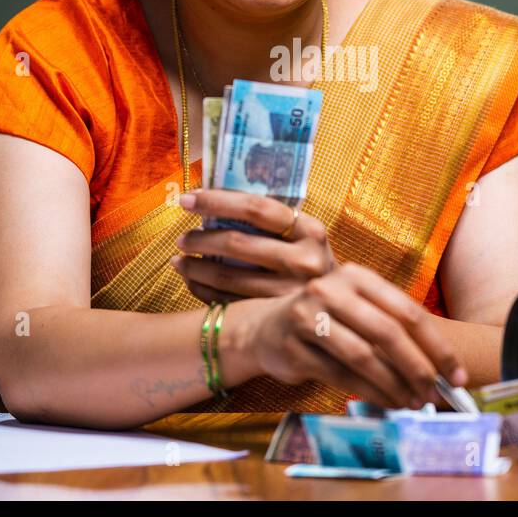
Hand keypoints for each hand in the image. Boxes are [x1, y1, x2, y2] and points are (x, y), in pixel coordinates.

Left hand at [172, 189, 333, 302]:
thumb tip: (215, 198)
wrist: (339, 309)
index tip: (187, 199)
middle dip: (200, 239)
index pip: (256, 208)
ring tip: (178, 260)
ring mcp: (289, 293)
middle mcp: (304, 261)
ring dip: (194, 267)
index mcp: (310, 231)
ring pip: (227, 276)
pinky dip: (202, 290)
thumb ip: (272, 220)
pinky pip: (227, 302)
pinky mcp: (274, 318)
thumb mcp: (305, 237)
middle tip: (181, 237)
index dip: (217, 201)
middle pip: (236, 244)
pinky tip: (191, 282)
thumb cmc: (310, 263)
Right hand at [239, 262, 467, 409]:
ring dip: (394, 385)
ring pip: (363, 357)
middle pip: (387, 333)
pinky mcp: (293, 346)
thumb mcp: (358, 309)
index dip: (436, 345)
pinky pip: (341, 375)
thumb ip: (393, 327)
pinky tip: (388, 402)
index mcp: (357, 276)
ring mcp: (308, 316)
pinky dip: (370, 392)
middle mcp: (331, 289)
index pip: (407, 310)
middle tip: (435, 393)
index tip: (456, 374)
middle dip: (418, 368)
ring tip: (414, 402)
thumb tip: (442, 367)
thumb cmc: (326, 319)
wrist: (267, 328)